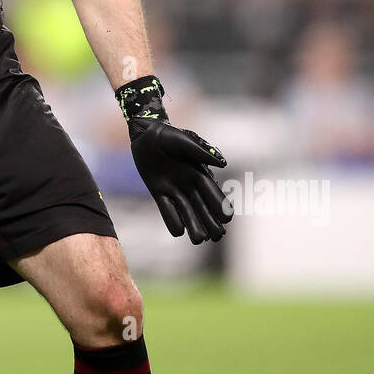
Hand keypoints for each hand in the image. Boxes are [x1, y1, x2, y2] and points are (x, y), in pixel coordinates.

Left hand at [116, 75, 232, 243]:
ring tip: (199, 240)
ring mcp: (174, 189)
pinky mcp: (158, 192)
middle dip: (211, 221)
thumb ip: (201, 151)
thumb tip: (223, 163)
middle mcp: (189, 184)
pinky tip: (178, 232)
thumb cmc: (168, 134)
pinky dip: (172, 219)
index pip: (212, 192)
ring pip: (186, 211)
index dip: (220, 205)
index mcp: (199, 172)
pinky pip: (166, 209)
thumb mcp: (185, 140)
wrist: (146, 134)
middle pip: (203, 207)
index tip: (227, 219)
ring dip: (194, 225)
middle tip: (217, 236)